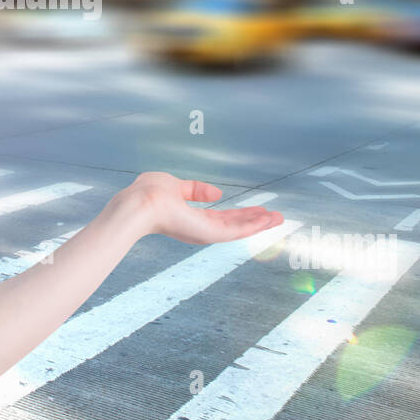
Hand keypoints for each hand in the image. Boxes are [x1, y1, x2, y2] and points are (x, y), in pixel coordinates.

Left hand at [115, 171, 283, 244]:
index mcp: (191, 216)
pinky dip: (253, 225)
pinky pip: (236, 231)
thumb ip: (195, 190)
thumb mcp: (175, 186)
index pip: (220, 217)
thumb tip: (218, 193)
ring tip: (278, 218)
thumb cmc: (149, 193)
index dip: (240, 214)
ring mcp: (204, 232)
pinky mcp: (208, 234)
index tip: (258, 210)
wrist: (140, 204)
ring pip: (239, 229)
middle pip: (234, 225)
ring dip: (260, 223)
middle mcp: (200, 228)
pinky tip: (267, 220)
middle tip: (276, 217)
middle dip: (255, 221)